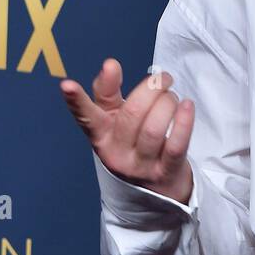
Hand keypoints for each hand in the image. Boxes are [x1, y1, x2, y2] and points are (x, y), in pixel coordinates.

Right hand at [60, 57, 194, 204]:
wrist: (154, 190)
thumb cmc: (132, 144)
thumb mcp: (113, 120)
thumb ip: (107, 92)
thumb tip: (109, 64)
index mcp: (101, 136)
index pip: (86, 117)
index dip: (76, 101)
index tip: (66, 85)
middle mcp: (117, 153)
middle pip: (132, 115)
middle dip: (151, 89)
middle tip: (163, 78)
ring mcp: (141, 166)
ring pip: (154, 129)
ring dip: (168, 103)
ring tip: (172, 96)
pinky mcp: (165, 173)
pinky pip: (176, 146)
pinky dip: (184, 122)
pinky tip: (187, 106)